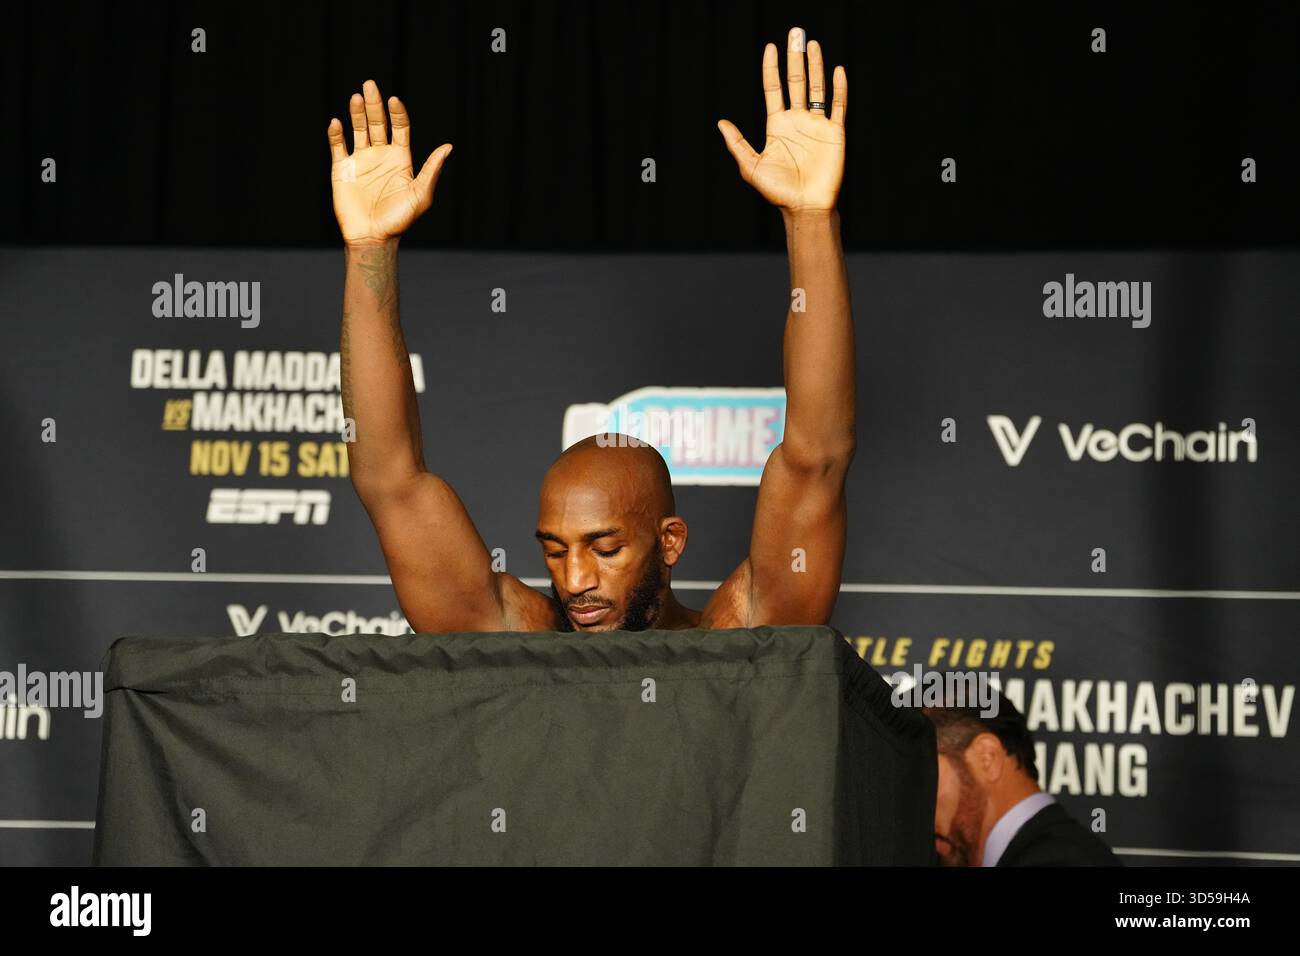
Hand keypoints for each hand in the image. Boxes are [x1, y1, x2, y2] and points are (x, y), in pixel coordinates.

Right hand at [327, 79, 452, 244]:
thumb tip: (448, 147)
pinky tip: (337, 122)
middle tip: (370, 85)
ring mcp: (361, 160)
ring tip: (356, 97)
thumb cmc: (399, 219)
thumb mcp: (420, 194)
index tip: (394, 100)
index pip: (399, 128)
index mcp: (400, 158)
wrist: (372, 237)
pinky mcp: (342, 169)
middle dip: (374, 104)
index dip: (397, 113)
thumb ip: (431, 169)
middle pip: (377, 123)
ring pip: (358, 130)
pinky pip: (338, 146)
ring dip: (357, 113)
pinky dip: (336, 133)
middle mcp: (381, 155)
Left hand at [718, 28, 846, 211]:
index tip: (770, 47)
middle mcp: (797, 121)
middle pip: (796, 82)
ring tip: (812, 43)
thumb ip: (737, 144)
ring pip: (817, 88)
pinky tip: (837, 70)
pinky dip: (838, 88)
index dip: (771, 68)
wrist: (805, 206)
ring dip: (815, 65)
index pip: (773, 89)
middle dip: (795, 58)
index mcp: (777, 125)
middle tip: (795, 33)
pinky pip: (838, 106)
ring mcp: (816, 125)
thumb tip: (721, 123)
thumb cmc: (778, 191)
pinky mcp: (834, 133)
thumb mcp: (751, 167)